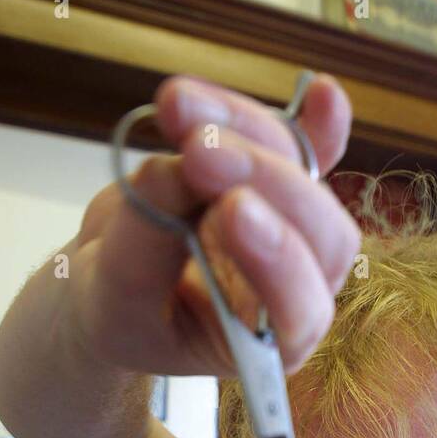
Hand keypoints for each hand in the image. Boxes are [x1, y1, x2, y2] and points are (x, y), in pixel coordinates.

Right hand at [72, 74, 360, 377]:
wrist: (113, 284)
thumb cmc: (120, 310)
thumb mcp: (115, 298)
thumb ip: (145, 245)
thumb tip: (171, 170)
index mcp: (269, 345)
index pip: (298, 310)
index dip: (277, 259)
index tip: (232, 212)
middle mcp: (298, 288)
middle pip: (317, 232)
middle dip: (263, 181)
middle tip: (199, 151)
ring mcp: (293, 230)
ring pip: (299, 173)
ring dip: (246, 129)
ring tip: (177, 106)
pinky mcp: (278, 182)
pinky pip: (311, 148)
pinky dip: (315, 120)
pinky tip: (324, 92)